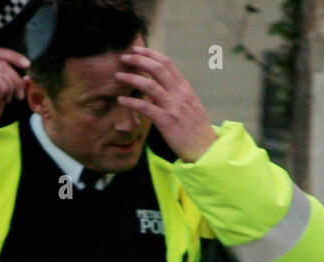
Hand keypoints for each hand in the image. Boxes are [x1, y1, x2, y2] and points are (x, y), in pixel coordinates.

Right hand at [0, 47, 29, 130]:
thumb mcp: (0, 96)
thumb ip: (10, 84)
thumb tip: (26, 77)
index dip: (13, 56)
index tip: (27, 65)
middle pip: (1, 62)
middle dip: (15, 78)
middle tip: (19, 95)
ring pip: (0, 70)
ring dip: (10, 86)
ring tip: (8, 99)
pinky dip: (3, 90)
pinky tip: (0, 100)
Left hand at [115, 46, 217, 162]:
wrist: (206, 149)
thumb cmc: (195, 130)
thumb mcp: (189, 106)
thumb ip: (176, 94)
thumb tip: (160, 87)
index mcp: (184, 88)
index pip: (167, 63)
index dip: (150, 54)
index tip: (137, 50)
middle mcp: (179, 94)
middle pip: (157, 68)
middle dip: (138, 60)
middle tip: (124, 58)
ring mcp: (173, 107)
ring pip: (149, 85)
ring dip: (131, 78)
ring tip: (118, 76)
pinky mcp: (166, 121)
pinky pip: (145, 107)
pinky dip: (131, 102)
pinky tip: (121, 100)